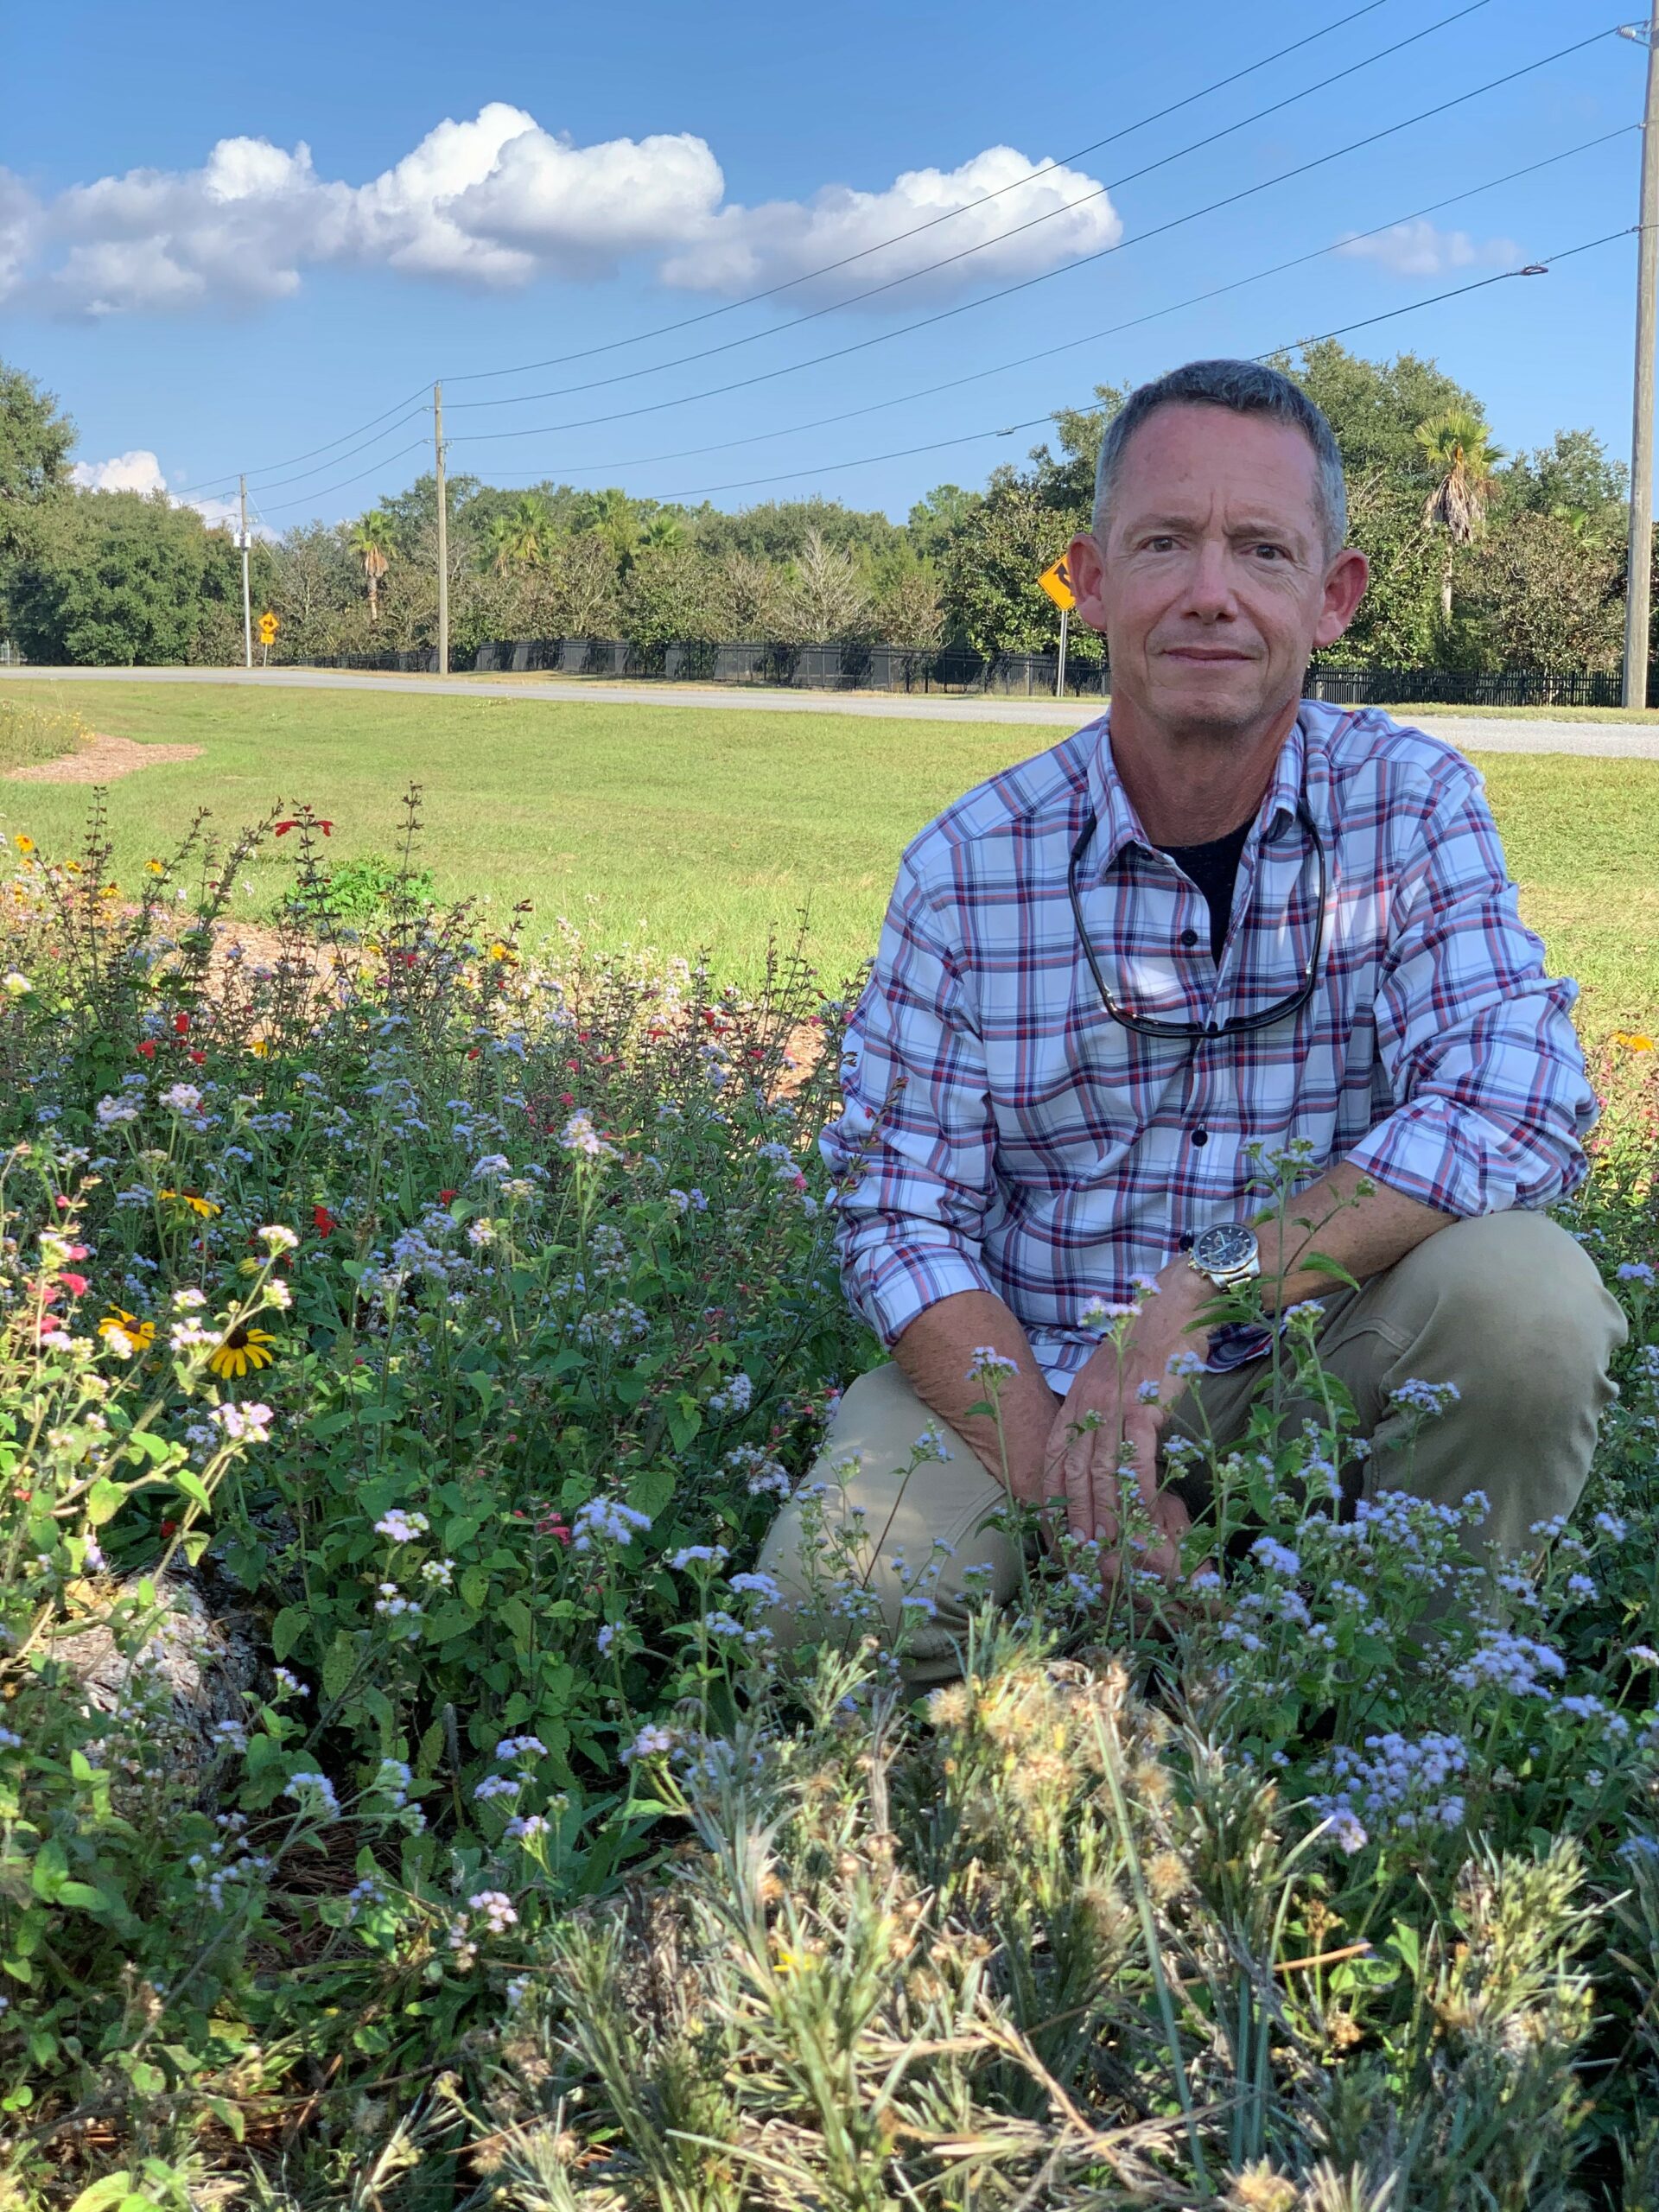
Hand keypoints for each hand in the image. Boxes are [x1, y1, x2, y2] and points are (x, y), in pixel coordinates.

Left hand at [1040, 1261, 1210, 1588]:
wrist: (1177, 1305)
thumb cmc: (1151, 1343)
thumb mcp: (1113, 1378)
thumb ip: (1103, 1412)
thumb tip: (1104, 1449)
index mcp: (1077, 1400)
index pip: (1053, 1457)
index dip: (1051, 1498)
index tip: (1055, 1531)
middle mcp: (1088, 1404)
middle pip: (1074, 1474)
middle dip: (1076, 1519)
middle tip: (1083, 1557)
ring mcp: (1114, 1406)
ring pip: (1103, 1474)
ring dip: (1107, 1517)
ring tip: (1113, 1552)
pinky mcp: (1144, 1407)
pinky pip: (1138, 1462)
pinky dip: (1141, 1496)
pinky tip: (1147, 1520)